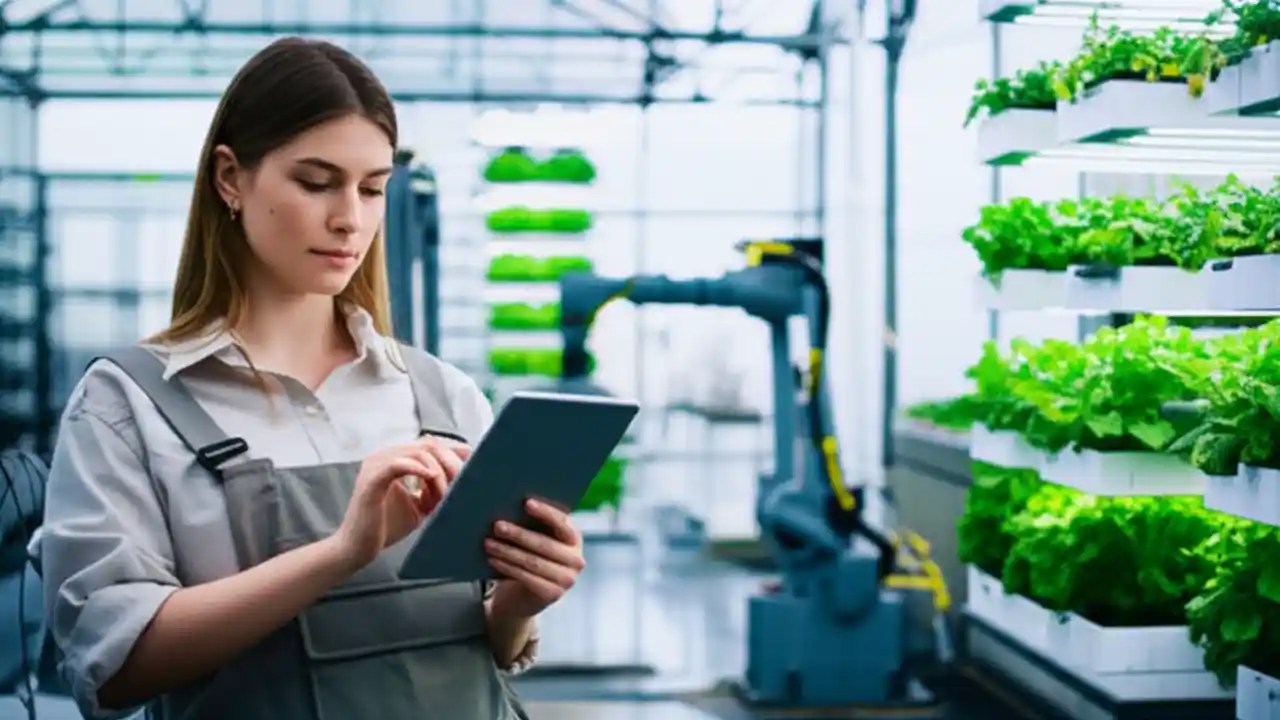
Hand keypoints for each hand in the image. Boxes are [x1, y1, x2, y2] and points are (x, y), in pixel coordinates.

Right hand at [332, 437, 470, 570]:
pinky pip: (398, 465)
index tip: (475, 461)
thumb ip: (435, 490)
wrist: (358, 549)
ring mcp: (375, 466)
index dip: (454, 449)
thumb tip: (463, 483)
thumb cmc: (387, 526)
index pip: (429, 444)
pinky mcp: (371, 481)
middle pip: (427, 444)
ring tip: (448, 491)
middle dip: (451, 460)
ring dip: (439, 471)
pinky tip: (432, 479)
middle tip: (466, 478)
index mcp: (394, 459)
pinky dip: (418, 469)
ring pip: (417, 453)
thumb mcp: (419, 505)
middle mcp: (383, 456)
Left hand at [485, 498, 585, 619]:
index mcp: (574, 539)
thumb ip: (532, 526)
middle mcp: (576, 560)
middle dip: (518, 534)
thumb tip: (510, 508)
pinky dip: (507, 567)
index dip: (546, 512)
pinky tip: (493, 559)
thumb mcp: (536, 540)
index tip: (526, 503)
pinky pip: (527, 577)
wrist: (526, 596)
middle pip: (544, 544)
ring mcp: (567, 580)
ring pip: (533, 562)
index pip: (563, 522)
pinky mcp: (553, 594)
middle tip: (497, 526)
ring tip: (488, 543)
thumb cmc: (530, 558)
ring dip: (508, 551)